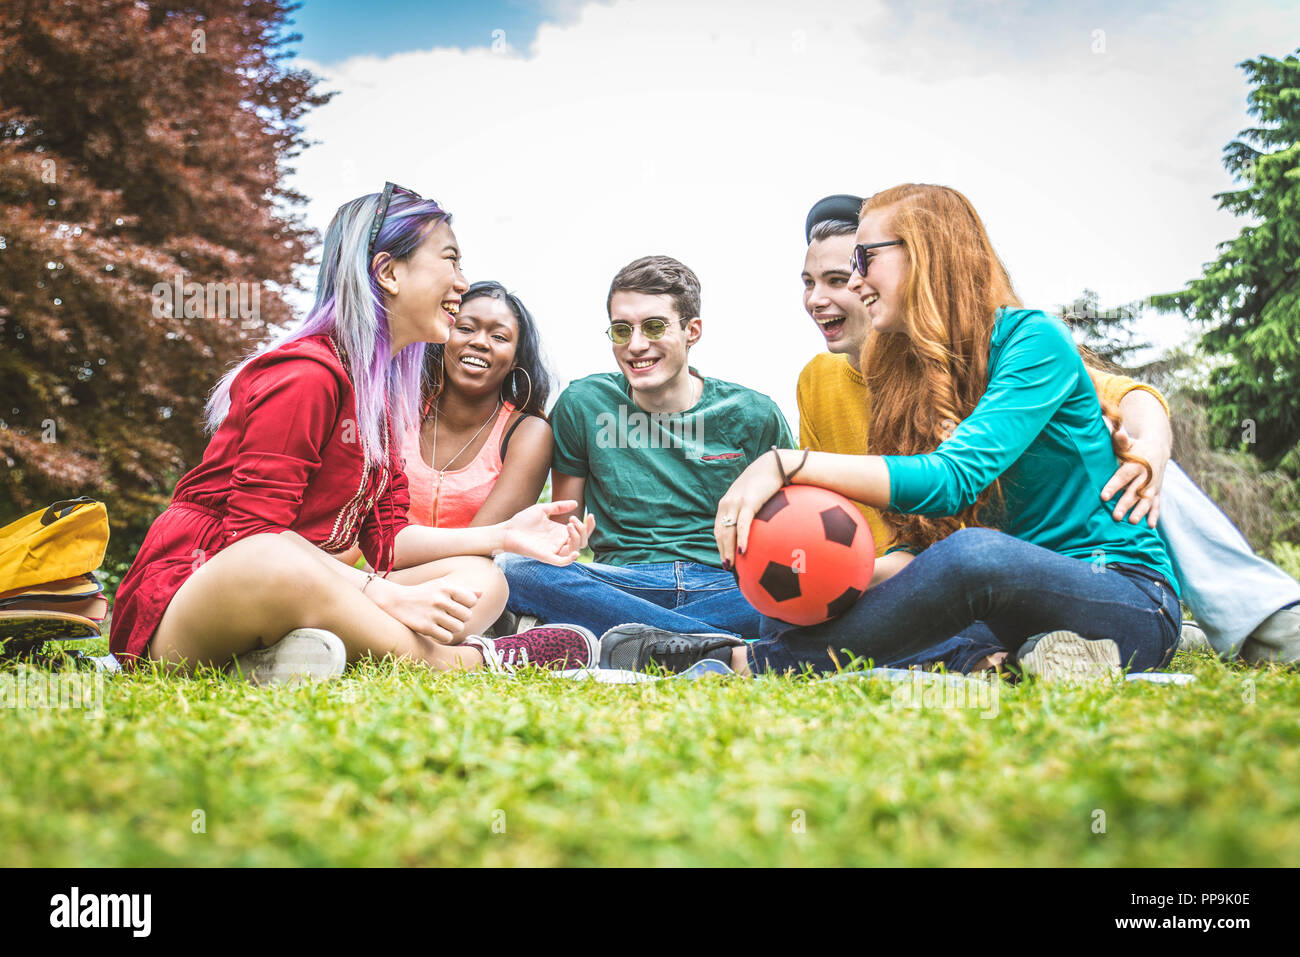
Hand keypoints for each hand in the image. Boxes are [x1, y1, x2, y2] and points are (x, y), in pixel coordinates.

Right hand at [368, 576, 480, 644]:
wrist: (395, 601)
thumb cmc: (422, 593)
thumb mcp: (441, 586)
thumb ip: (462, 590)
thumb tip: (482, 594)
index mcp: (446, 587)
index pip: (472, 601)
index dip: (467, 606)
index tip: (457, 606)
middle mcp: (440, 599)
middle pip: (467, 616)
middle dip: (460, 618)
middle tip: (449, 617)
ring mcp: (432, 613)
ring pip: (459, 628)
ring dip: (453, 628)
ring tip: (443, 624)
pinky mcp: (425, 627)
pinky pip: (447, 637)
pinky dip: (444, 637)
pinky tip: (437, 631)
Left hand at [500, 500, 593, 565]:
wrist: (507, 530)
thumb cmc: (522, 521)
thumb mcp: (543, 509)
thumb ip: (559, 506)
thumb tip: (575, 504)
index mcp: (561, 533)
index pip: (582, 533)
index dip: (590, 526)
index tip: (591, 514)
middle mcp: (560, 543)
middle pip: (582, 541)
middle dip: (583, 530)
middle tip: (572, 520)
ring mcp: (554, 550)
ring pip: (575, 549)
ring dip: (576, 537)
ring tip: (568, 524)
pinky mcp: (546, 556)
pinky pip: (562, 562)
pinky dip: (570, 559)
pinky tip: (575, 552)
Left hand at [714, 450, 785, 567]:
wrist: (773, 465)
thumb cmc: (766, 482)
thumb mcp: (753, 496)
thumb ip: (750, 510)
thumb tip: (759, 528)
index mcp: (726, 504)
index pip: (718, 528)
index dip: (719, 545)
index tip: (725, 558)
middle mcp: (727, 504)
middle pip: (720, 533)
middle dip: (722, 551)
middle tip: (727, 567)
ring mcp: (736, 503)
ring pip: (727, 531)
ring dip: (728, 550)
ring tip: (731, 565)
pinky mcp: (748, 503)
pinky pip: (742, 525)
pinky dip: (741, 539)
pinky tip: (742, 551)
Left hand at [1101, 428, 1168, 527]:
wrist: (1157, 450)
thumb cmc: (1135, 448)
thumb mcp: (1128, 443)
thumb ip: (1120, 439)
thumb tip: (1115, 431)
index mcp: (1137, 464)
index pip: (1123, 476)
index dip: (1113, 486)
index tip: (1103, 496)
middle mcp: (1146, 477)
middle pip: (1134, 492)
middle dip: (1126, 504)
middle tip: (1116, 516)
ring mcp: (1153, 486)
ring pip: (1146, 500)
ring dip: (1140, 511)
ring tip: (1131, 521)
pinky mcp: (1158, 492)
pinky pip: (1157, 505)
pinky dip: (1155, 514)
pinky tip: (1151, 526)